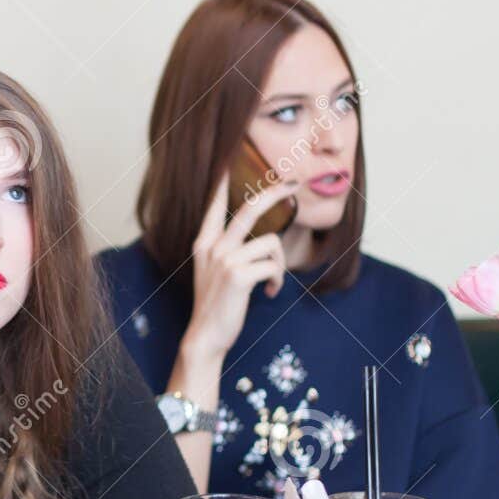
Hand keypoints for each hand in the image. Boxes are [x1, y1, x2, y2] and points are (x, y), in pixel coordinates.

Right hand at [181, 173, 299, 361]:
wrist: (205, 336)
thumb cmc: (216, 305)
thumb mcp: (214, 272)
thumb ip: (227, 251)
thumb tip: (261, 239)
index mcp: (204, 243)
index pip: (215, 205)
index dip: (223, 182)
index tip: (229, 161)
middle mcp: (213, 246)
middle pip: (250, 208)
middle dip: (275, 193)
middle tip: (293, 183)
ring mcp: (225, 260)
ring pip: (271, 243)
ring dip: (280, 264)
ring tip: (273, 281)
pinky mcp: (239, 276)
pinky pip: (273, 266)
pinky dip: (278, 280)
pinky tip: (270, 293)